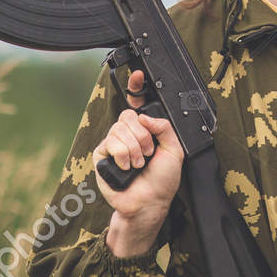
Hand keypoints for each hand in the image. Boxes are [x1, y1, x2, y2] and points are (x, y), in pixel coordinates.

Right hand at [94, 69, 183, 248]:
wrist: (147, 202)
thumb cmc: (162, 180)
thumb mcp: (175, 150)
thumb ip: (165, 127)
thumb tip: (145, 116)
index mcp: (146, 129)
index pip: (138, 102)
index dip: (136, 86)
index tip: (138, 74)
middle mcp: (129, 133)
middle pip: (129, 115)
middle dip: (143, 136)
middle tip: (148, 153)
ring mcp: (114, 142)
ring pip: (120, 129)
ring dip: (134, 149)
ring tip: (138, 164)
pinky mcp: (102, 154)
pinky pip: (111, 142)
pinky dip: (123, 155)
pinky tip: (126, 167)